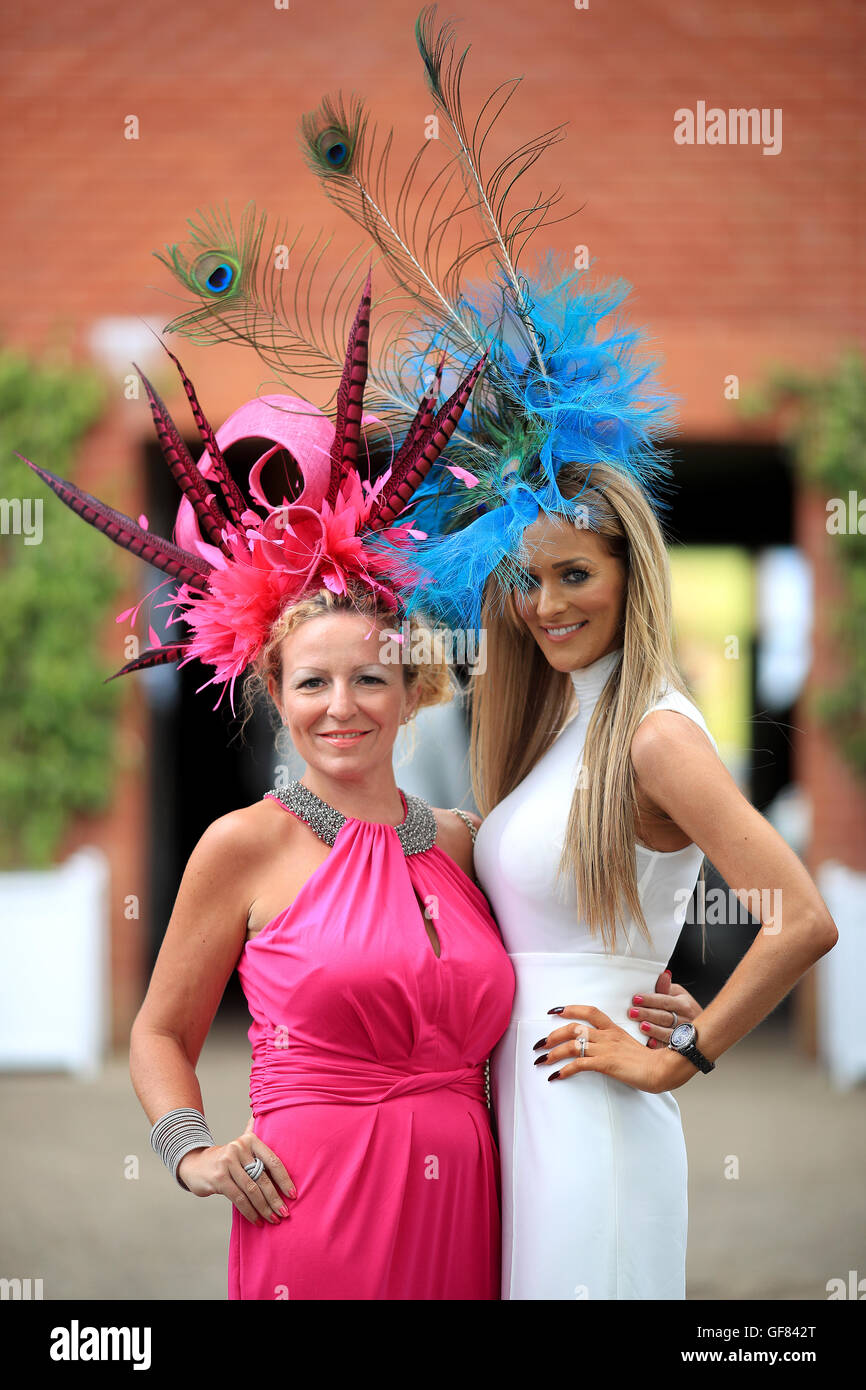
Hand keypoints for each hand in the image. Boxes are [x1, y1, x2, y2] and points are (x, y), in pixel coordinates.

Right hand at [177, 1117, 296, 1226]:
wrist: (196, 1164)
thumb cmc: (226, 1158)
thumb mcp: (240, 1144)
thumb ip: (252, 1130)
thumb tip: (262, 1112)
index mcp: (250, 1140)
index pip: (272, 1161)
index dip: (284, 1179)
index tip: (293, 1195)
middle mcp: (239, 1148)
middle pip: (263, 1178)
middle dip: (275, 1199)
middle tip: (284, 1213)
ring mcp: (228, 1163)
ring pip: (252, 1191)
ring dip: (264, 1209)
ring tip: (273, 1219)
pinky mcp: (219, 1178)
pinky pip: (239, 1199)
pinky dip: (250, 1212)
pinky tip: (257, 1220)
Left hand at [532, 1005, 675, 1093]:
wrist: (663, 1069)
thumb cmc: (652, 1062)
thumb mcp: (632, 1047)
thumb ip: (618, 1045)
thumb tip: (607, 1051)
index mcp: (614, 1029)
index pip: (590, 1011)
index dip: (571, 1009)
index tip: (555, 1011)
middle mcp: (607, 1036)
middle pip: (574, 1027)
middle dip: (553, 1035)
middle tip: (539, 1043)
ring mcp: (606, 1048)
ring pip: (572, 1045)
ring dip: (553, 1053)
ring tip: (541, 1060)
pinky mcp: (605, 1063)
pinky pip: (579, 1064)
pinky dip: (564, 1070)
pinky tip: (556, 1076)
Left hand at [629, 970, 700, 1048]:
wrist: (704, 1027)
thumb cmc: (685, 1007)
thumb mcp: (678, 994)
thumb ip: (666, 988)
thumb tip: (663, 975)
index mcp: (683, 1004)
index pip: (665, 1001)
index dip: (650, 1000)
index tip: (636, 999)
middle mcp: (685, 1019)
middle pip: (665, 1016)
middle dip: (647, 1014)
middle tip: (632, 1012)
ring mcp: (684, 1034)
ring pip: (668, 1032)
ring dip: (654, 1030)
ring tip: (641, 1026)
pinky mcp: (680, 1045)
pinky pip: (669, 1047)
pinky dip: (659, 1045)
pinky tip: (650, 1043)